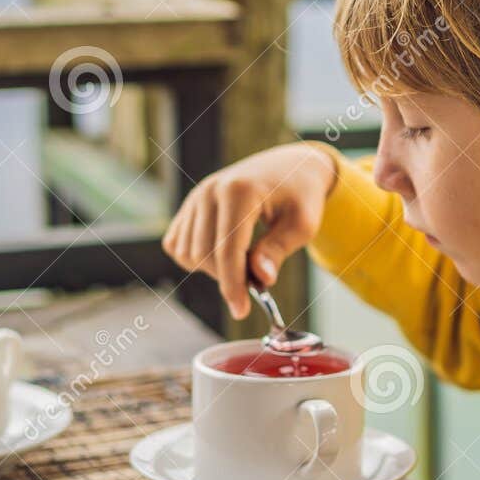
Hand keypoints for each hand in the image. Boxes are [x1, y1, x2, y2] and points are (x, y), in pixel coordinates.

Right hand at [161, 142, 338, 320]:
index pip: (228, 250)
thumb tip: (261, 280)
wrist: (290, 168)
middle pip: (205, 255)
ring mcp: (196, 196)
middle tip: (258, 278)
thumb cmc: (300, 197)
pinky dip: (196, 259)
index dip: (233, 285)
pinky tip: (224, 255)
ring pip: (188, 253)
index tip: (242, 311)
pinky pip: (177, 245)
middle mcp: (210, 190)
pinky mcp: (189, 205)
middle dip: (228, 278)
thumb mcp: (302, 225)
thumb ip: (278, 250)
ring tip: (245, 261)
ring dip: (213, 270)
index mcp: (240, 191)